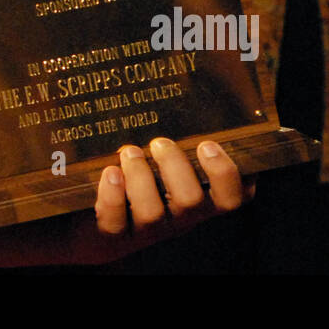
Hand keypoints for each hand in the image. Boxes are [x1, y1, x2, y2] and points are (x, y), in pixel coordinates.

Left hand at [95, 138, 244, 235]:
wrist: (97, 227)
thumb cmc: (141, 181)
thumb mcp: (166, 163)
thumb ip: (181, 142)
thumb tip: (189, 92)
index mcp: (200, 200)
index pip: (231, 198)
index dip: (225, 174)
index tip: (208, 144)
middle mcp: (178, 219)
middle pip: (192, 201)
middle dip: (176, 167)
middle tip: (159, 143)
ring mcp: (146, 231)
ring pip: (152, 212)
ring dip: (140, 176)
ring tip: (129, 152)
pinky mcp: (113, 236)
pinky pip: (115, 223)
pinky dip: (112, 195)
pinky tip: (110, 172)